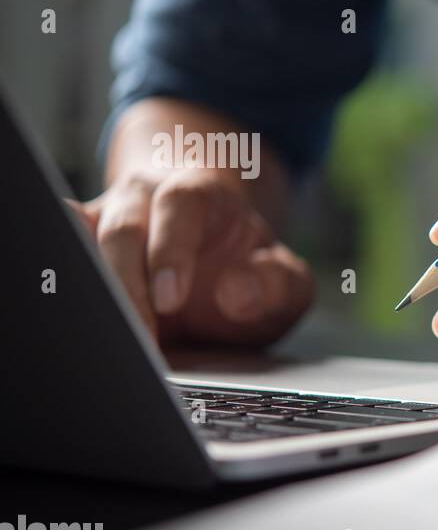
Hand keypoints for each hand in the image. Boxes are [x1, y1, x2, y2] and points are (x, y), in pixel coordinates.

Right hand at [70, 165, 312, 345]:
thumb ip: (277, 284)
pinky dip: (65, 270)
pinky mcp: (86, 245)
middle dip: (128, 286)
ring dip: (99, 289)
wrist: (221, 257)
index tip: (171, 300)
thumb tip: (238, 294)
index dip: (172, 249)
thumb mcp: (284, 280)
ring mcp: (110, 219)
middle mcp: (147, 197)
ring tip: (117, 335)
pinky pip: (67, 247)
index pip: (181, 203)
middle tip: (143, 336)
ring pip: (85, 241)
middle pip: (123, 227)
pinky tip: (61, 287)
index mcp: (202, 193)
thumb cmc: (250, 269)